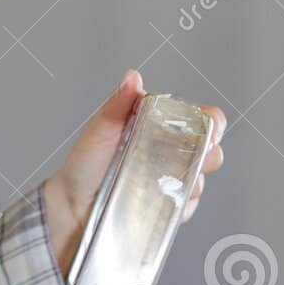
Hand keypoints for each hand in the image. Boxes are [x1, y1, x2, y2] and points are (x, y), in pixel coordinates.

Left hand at [42, 69, 226, 277]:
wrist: (71, 205)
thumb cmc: (84, 163)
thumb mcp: (100, 129)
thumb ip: (119, 103)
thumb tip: (133, 77)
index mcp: (160, 127)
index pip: (203, 119)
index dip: (212, 125)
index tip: (208, 133)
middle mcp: (171, 153)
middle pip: (212, 151)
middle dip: (209, 156)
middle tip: (194, 162)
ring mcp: (171, 182)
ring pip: (200, 181)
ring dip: (190, 183)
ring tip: (162, 184)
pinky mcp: (167, 207)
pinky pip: (187, 207)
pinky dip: (179, 206)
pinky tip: (157, 203)